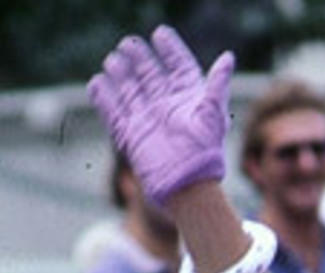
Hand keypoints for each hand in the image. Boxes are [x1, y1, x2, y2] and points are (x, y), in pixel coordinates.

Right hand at [87, 26, 233, 203]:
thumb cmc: (206, 151)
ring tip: (112, 60)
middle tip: (128, 43)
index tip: (159, 34)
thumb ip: (217, 84)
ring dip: (120, 74)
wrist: (189, 186)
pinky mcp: (131, 136)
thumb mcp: (213, 113)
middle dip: (140, 58)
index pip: (179, 67)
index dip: (170, 50)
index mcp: (189, 100)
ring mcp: (148, 120)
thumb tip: (227, 57)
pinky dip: (104, 99)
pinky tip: (96, 84)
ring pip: (130, 91)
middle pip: (151, 75)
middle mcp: (167, 107)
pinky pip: (113, 113)